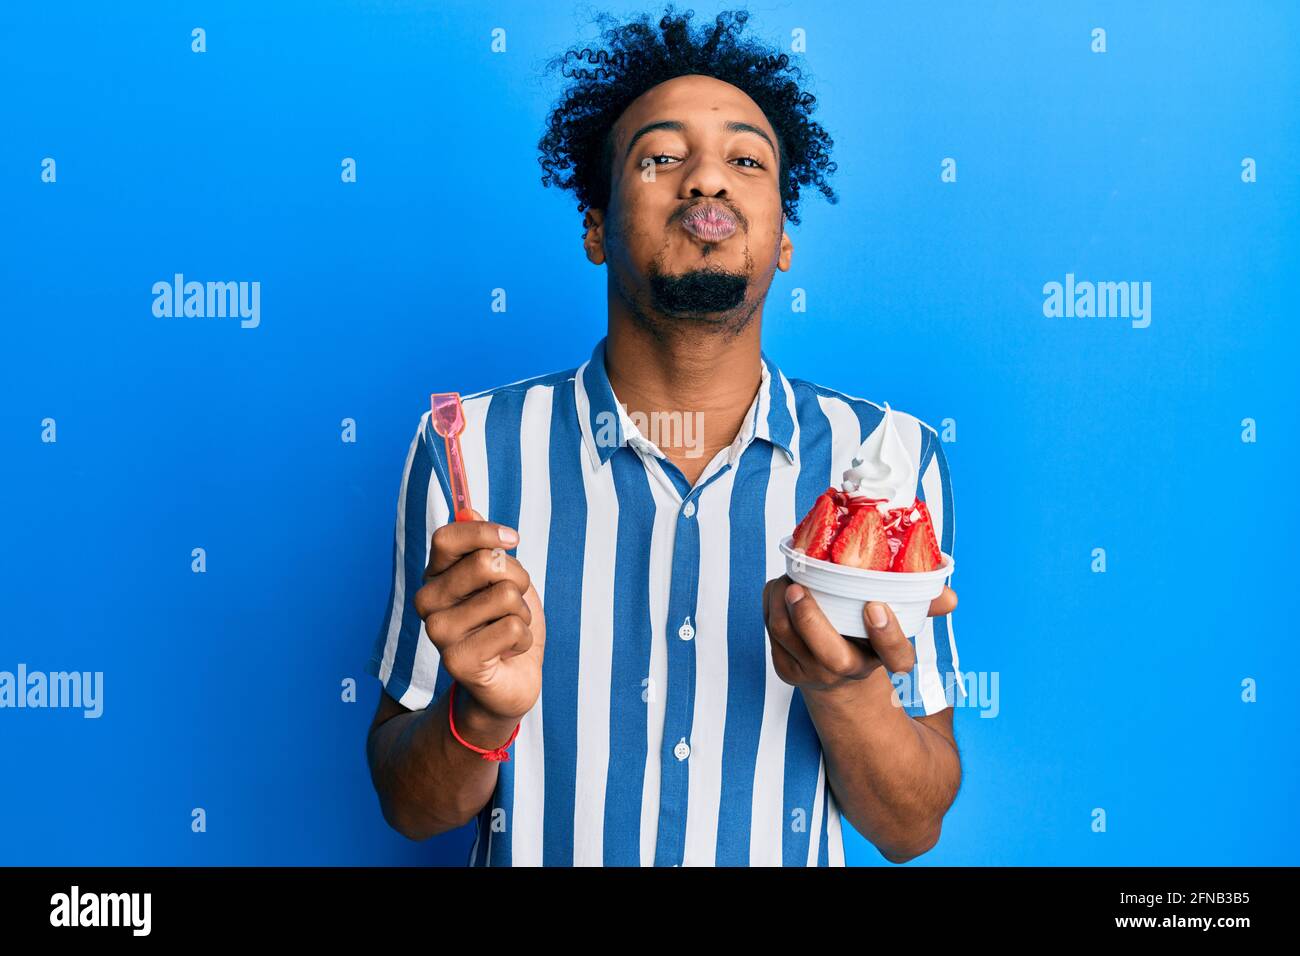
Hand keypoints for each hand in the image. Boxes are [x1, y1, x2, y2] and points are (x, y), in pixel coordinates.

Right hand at [412, 509, 544, 722]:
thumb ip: (483, 546)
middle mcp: (427, 601)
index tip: (513, 539)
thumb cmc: (506, 623)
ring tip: (509, 630)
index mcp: (435, 575)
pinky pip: (513, 628)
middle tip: (513, 602)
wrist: (511, 680)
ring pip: (505, 595)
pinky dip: (524, 639)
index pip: (448, 536)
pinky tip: (508, 652)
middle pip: (486, 563)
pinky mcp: (456, 661)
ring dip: (522, 613)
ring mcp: (438, 632)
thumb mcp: (502, 578)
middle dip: (518, 579)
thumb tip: (468, 509)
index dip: (486, 532)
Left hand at [762, 577, 957, 692]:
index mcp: (882, 659)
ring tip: (786, 576)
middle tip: (799, 588)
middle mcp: (848, 671)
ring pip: (790, 637)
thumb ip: (922, 603)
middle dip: (811, 619)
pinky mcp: (785, 668)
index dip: (888, 633)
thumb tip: (949, 596)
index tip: (875, 606)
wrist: (833, 674)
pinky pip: (773, 634)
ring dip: (781, 603)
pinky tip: (778, 586)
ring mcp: (813, 673)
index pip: (896, 657)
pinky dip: (771, 605)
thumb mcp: (897, 621)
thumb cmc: (866, 633)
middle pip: (830, 656)